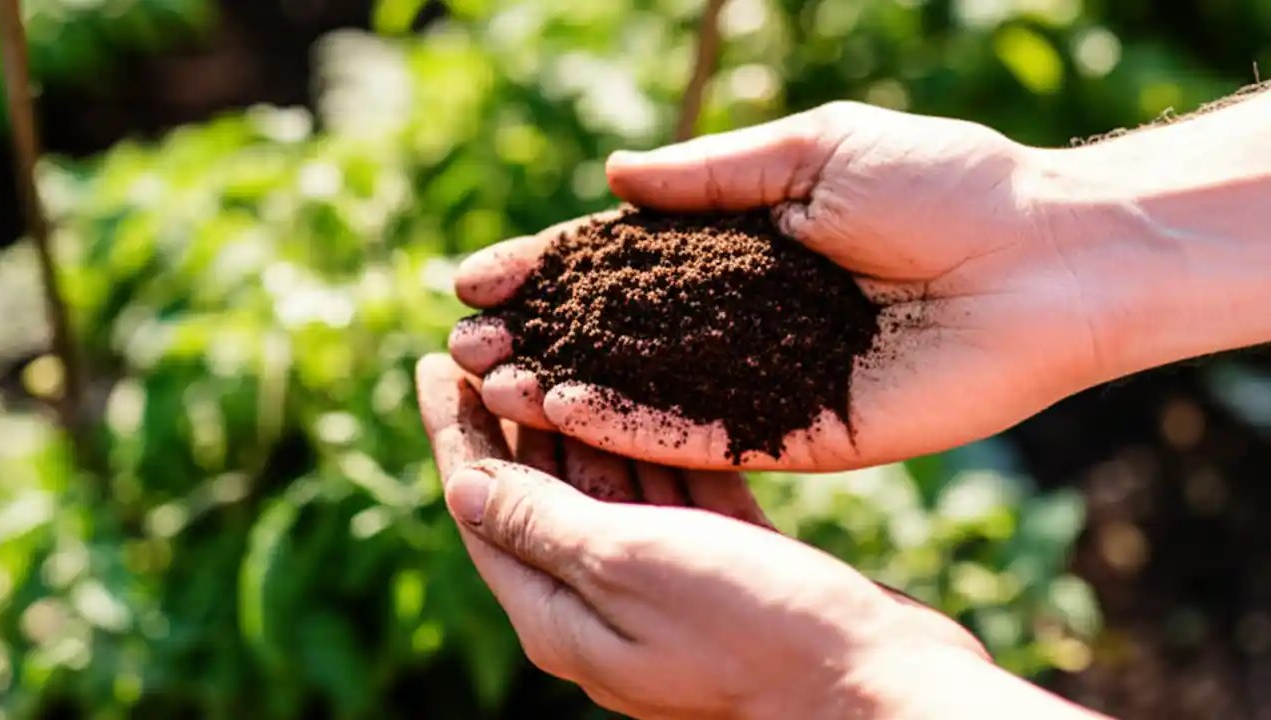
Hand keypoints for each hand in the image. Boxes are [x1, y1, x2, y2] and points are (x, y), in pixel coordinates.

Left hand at [416, 354, 1098, 719]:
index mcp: (558, 611)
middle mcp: (603, 598)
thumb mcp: (622, 562)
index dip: (455, 432)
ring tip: (557, 342)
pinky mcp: (725, 557)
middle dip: (512, 413)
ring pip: (607, 480)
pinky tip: (646, 385)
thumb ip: (538, 520)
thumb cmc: (745, 627)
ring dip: (579, 416)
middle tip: (489, 339)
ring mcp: (667, 578)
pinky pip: (673, 485)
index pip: (483, 507)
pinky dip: (654, 439)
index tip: (432, 362)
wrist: (871, 680)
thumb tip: (460, 485)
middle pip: (538, 489)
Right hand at [447, 101, 1123, 470]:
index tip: (478, 275)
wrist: (1042, 256)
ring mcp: (766, 380)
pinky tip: (571, 416)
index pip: (625, 264)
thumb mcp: (814, 152)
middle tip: (465, 343)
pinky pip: (705, 432)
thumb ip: (713, 175)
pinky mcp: (799, 431)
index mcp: (743, 248)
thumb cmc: (942, 186)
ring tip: (496, 384)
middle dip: (540, 337)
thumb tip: (615, 175)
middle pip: (619, 335)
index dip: (552, 270)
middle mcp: (742, 319)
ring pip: (648, 391)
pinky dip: (637, 428)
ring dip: (568, 389)